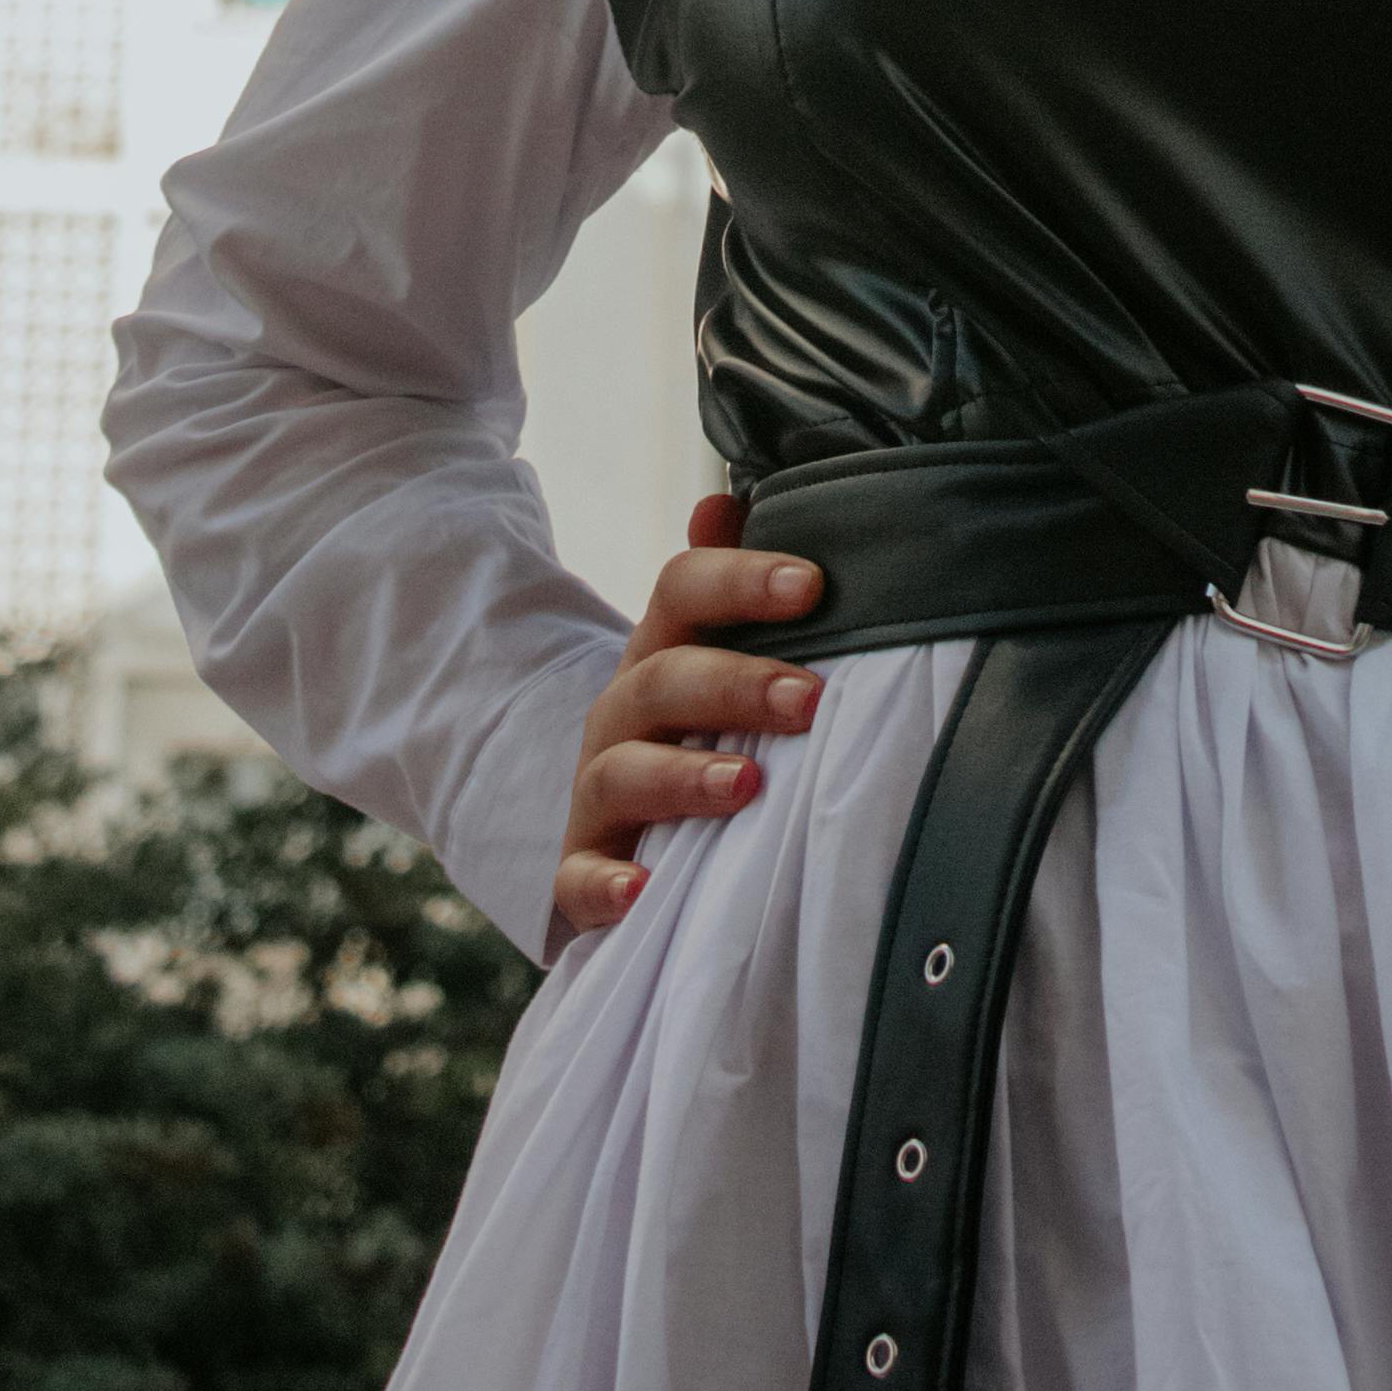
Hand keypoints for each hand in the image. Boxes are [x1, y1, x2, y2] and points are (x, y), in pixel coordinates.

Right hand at [552, 489, 825, 939]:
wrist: (621, 821)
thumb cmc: (696, 725)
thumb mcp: (715, 649)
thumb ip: (731, 581)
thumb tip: (726, 497)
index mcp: (662, 648)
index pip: (683, 590)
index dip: (741, 580)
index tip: (812, 583)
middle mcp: (623, 712)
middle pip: (665, 679)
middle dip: (738, 684)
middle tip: (810, 699)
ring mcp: (598, 790)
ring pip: (624, 773)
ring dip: (684, 777)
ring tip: (747, 786)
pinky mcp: (583, 868)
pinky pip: (579, 878)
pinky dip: (605, 886)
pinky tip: (641, 893)